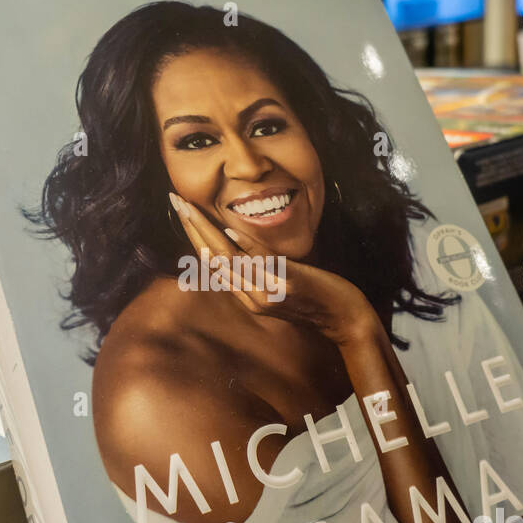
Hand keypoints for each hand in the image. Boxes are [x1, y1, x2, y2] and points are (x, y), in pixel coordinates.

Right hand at [168, 192, 379, 346]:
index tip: (182, 211)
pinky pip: (259, 264)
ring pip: (228, 260)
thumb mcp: (283, 283)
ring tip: (189, 209)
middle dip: (192, 228)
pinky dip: (242, 246)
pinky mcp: (287, 285)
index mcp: (248, 297)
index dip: (195, 237)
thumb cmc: (319, 298)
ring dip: (206, 232)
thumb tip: (236, 240)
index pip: (213, 264)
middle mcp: (252, 298)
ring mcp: (268, 293)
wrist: (347, 320)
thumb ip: (260, 266)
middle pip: (213, 259)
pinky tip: (227, 230)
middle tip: (175, 202)